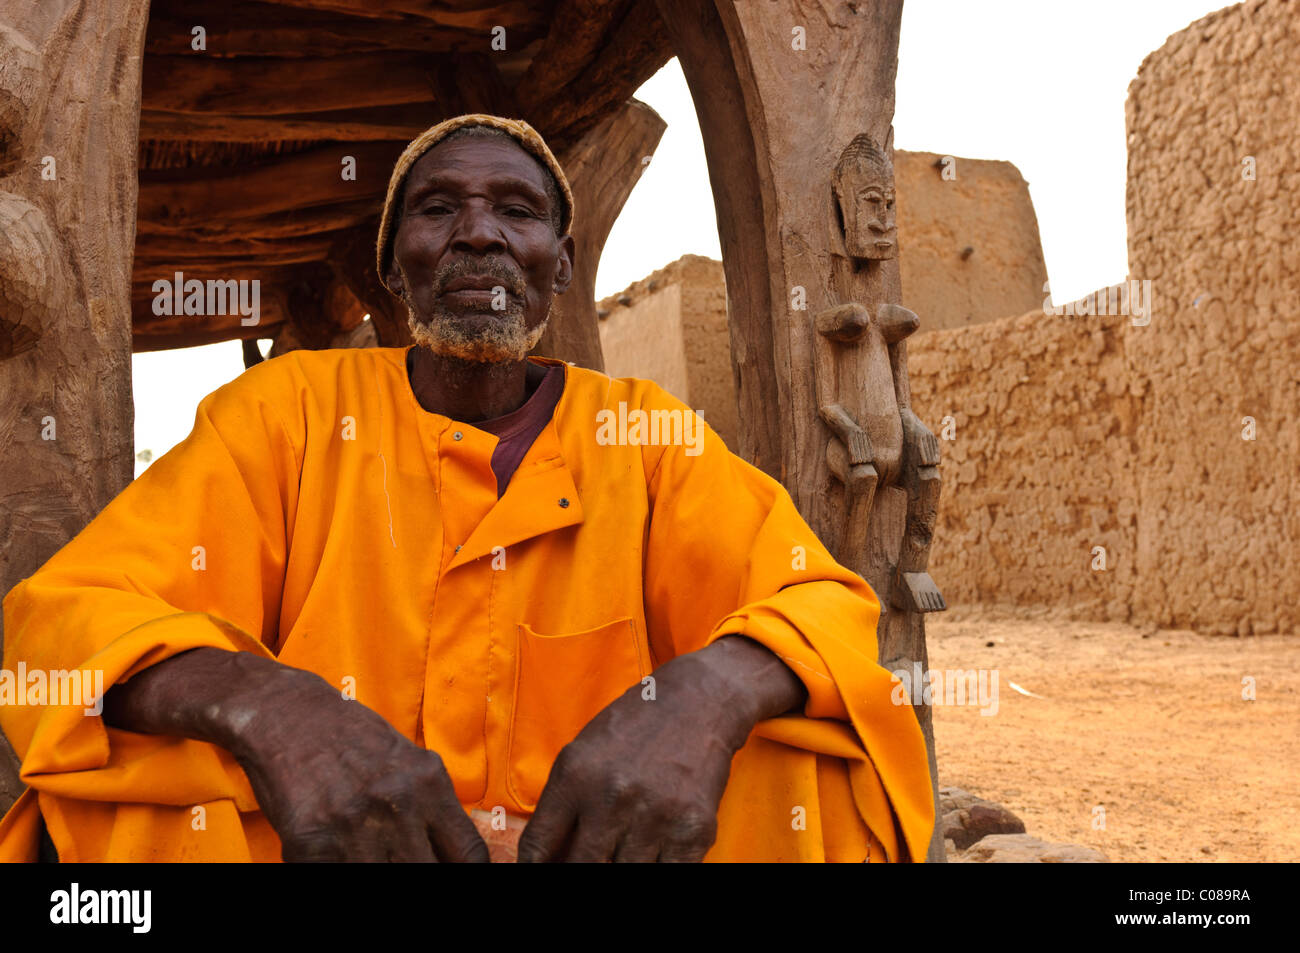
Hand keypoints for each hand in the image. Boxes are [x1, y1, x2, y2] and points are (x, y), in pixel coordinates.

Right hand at [222, 662, 488, 862]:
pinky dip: (338, 868)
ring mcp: (353, 829)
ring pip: (383, 878)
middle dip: (423, 871)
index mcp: (427, 783)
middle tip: (408, 861)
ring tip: (369, 853)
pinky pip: (335, 877)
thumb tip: (452, 854)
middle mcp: (396, 806)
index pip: (469, 853)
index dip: (467, 873)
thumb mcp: (409, 761)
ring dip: (379, 869)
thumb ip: (433, 806)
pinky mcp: (311, 846)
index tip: (453, 870)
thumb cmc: (351, 737)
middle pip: (429, 873)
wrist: (287, 716)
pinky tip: (336, 852)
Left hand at [516, 636, 805, 861]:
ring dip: (622, 866)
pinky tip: (654, 854)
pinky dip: (659, 868)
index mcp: (576, 777)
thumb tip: (546, 857)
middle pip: (582, 869)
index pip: (537, 847)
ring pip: (626, 876)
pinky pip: (670, 874)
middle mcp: (612, 798)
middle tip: (593, 858)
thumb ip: (561, 803)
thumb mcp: (583, 752)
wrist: (699, 701)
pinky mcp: (694, 829)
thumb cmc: (635, 725)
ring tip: (623, 849)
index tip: (539, 873)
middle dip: (582, 869)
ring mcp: (655, 816)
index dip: (533, 870)